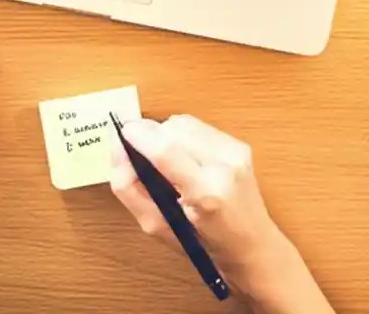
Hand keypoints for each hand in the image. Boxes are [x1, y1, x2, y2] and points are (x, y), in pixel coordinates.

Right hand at [108, 115, 291, 293]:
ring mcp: (235, 153)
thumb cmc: (204, 243)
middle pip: (172, 129)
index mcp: (205, 194)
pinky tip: (184, 157)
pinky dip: (183, 136)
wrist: (252, 245)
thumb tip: (116, 150)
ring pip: (183, 122)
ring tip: (165, 159)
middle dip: (149, 136)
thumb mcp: (156, 227)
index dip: (137, 135)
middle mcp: (225, 168)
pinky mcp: (240, 145)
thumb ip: (129, 189)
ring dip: (165, 134)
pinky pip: (198, 126)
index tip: (121, 134)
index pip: (164, 150)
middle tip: (140, 155)